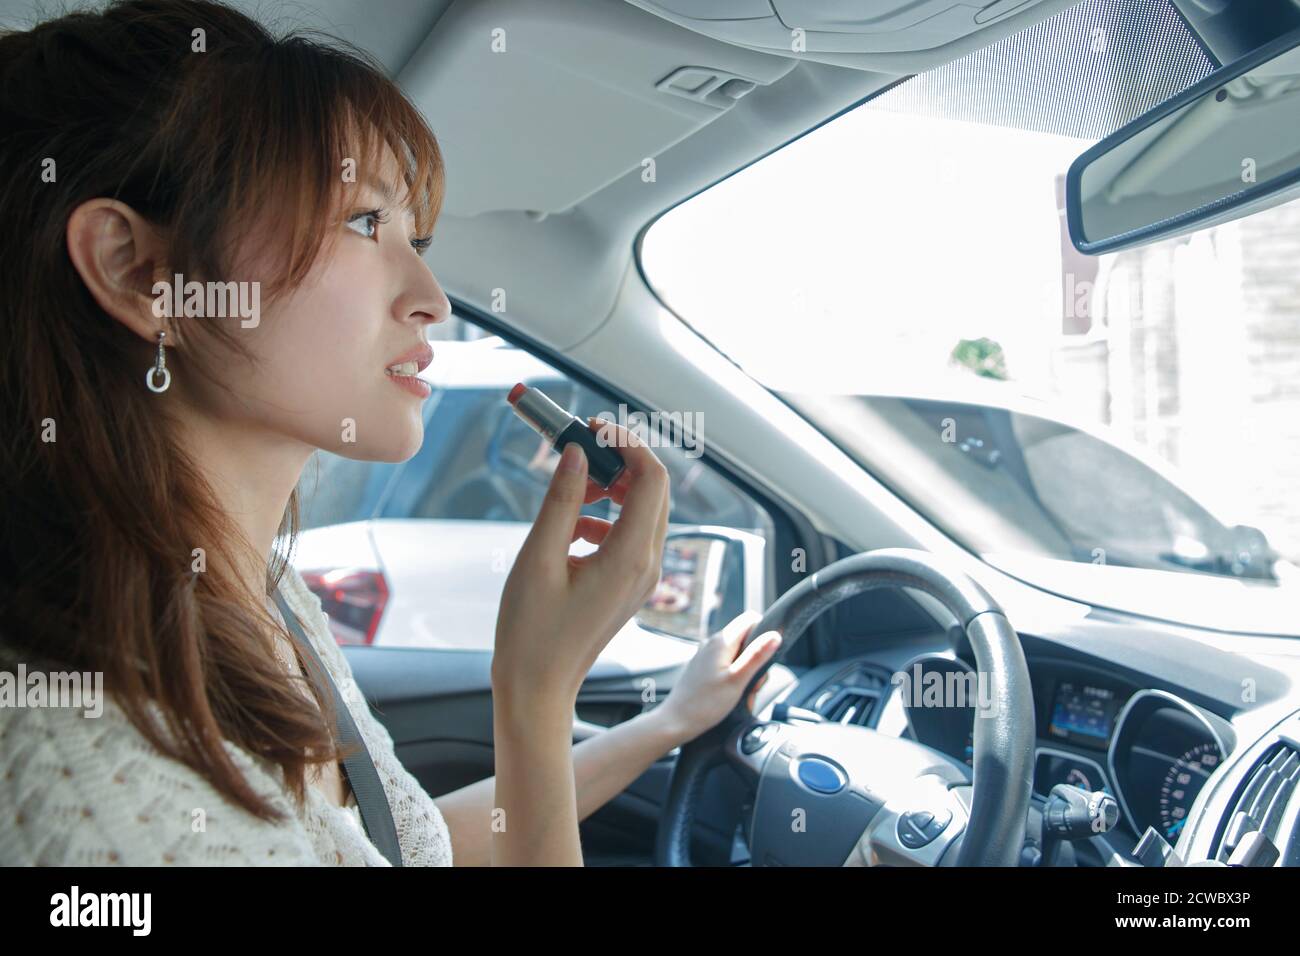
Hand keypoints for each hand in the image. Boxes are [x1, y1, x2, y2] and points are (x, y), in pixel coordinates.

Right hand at [493, 418, 669, 719]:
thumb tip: (576, 454)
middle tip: (579, 445)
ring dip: (610, 489)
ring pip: (642, 512)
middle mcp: (647, 566)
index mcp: (631, 557)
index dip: (627, 443)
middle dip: (620, 461)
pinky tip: (568, 528)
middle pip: (653, 491)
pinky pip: (628, 535)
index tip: (593, 426)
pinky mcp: (629, 585)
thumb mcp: (538, 558)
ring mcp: (642, 578)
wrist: (538, 688)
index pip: (652, 478)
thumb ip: (560, 500)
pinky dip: (604, 518)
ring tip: (567, 489)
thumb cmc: (532, 632)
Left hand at [653, 609, 782, 741]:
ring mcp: (707, 655)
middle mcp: (712, 643)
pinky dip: (734, 678)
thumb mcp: (737, 680)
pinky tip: (731, 696)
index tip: (764, 658)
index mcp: (721, 641)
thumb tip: (775, 635)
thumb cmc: (705, 704)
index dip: (763, 634)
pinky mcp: (704, 668)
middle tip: (752, 685)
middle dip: (756, 660)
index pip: (750, 619)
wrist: (677, 721)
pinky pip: (727, 666)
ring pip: (738, 655)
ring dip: (746, 673)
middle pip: (746, 639)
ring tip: (742, 694)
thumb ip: (756, 656)